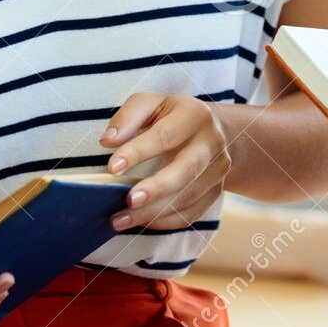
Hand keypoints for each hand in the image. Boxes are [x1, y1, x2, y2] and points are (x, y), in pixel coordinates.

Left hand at [101, 93, 230, 230]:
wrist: (213, 129)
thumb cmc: (171, 116)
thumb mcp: (151, 104)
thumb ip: (128, 117)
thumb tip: (108, 140)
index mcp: (195, 114)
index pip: (165, 135)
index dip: (138, 151)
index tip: (113, 167)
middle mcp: (212, 141)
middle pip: (187, 169)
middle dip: (157, 187)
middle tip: (129, 200)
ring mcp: (218, 168)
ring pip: (188, 196)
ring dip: (154, 212)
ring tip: (121, 219)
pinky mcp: (217, 190)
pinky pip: (192, 212)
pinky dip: (165, 221)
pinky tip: (141, 222)